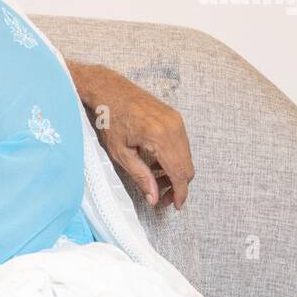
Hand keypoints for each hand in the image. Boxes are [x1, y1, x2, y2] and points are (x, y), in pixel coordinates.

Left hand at [78, 64, 194, 209]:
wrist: (110, 90)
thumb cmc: (110, 119)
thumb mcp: (120, 152)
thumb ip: (140, 176)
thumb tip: (153, 198)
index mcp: (159, 137)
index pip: (179, 173)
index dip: (179, 193)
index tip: (175, 206)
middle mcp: (174, 128)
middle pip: (187, 167)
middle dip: (177, 186)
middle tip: (161, 197)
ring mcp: (177, 121)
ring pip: (186, 157)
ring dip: (175, 173)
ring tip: (156, 181)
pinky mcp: (175, 117)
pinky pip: (182, 145)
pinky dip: (174, 159)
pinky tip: (156, 164)